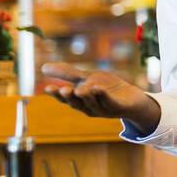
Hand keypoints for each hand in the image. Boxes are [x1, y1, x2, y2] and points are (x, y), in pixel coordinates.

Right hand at [41, 62, 160, 130]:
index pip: (66, 99)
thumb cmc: (107, 89)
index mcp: (81, 101)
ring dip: (86, 96)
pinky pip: (110, 102)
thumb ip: (67, 74)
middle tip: (64, 90)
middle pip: (77, 104)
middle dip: (70, 98)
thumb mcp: (86, 79)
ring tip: (80, 88)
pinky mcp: (118, 107)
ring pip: (93, 104)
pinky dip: (104, 96)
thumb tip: (43, 68)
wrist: (133, 98)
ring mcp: (104, 109)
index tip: (48, 88)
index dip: (57, 95)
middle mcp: (90, 108)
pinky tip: (98, 88)